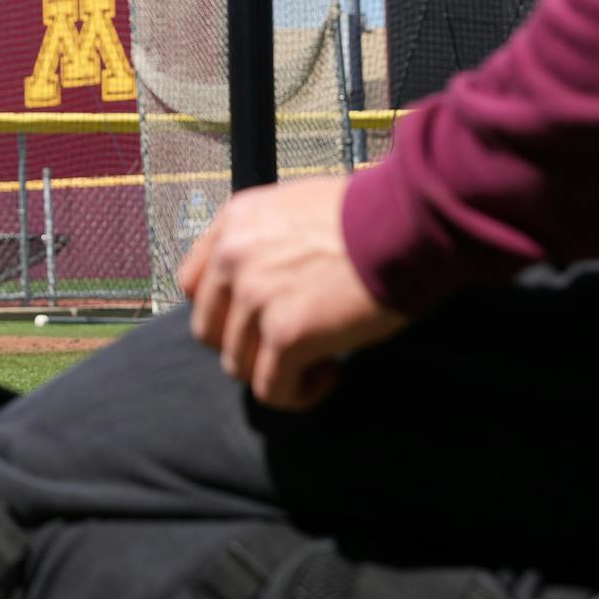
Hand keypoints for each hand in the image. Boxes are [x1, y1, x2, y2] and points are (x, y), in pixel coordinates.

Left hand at [177, 172, 407, 411]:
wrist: (406, 224)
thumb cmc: (369, 214)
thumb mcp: (297, 206)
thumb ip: (266, 240)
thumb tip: (267, 280)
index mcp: (235, 222)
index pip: (193, 285)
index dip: (223, 312)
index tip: (255, 321)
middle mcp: (233, 257)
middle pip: (209, 331)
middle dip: (247, 345)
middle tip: (289, 344)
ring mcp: (256, 297)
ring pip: (238, 364)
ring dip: (275, 370)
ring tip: (319, 360)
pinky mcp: (286, 334)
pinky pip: (272, 389)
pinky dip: (298, 393)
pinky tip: (330, 372)